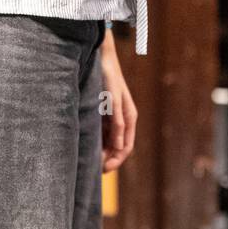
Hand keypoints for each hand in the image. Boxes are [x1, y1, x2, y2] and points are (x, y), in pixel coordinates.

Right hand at [99, 31, 137, 171]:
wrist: (102, 57)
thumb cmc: (100, 81)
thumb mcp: (101, 107)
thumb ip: (104, 124)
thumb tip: (102, 147)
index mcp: (124, 118)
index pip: (122, 147)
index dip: (115, 161)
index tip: (102, 171)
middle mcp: (127, 116)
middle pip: (123, 147)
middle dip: (114, 161)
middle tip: (100, 172)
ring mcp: (123, 108)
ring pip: (122, 139)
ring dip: (113, 154)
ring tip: (101, 165)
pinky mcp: (116, 100)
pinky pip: (119, 124)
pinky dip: (115, 137)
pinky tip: (109, 146)